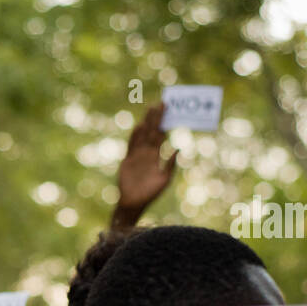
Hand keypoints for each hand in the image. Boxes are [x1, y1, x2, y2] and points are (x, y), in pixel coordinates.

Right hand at [114, 104, 176, 224]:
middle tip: (160, 103)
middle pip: (152, 131)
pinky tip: (139, 127)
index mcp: (156, 156)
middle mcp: (147, 152)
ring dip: (146, 122)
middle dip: (156, 118)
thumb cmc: (151, 193)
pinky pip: (132, 146)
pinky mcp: (128, 160)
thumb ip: (170, 164)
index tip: (168, 110)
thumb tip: (178, 148)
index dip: (164, 123)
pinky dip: (135, 137)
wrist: (134, 202)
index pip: (161, 135)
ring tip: (150, 110)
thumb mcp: (165, 179)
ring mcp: (137, 155)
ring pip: (142, 135)